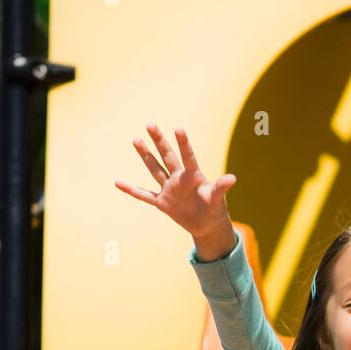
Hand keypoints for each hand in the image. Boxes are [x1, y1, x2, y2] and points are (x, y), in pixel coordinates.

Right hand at [114, 124, 235, 237]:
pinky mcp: (162, 203)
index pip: (187, 157)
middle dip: (159, 141)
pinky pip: (144, 195)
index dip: (184, 144)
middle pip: (167, 157)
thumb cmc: (214, 208)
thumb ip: (221, 188)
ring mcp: (169, 190)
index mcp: (193, 176)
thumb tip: (232, 178)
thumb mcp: (217, 199)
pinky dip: (132, 190)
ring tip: (136, 139)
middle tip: (150, 124)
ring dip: (145, 156)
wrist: (207, 224)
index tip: (178, 128)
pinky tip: (118, 182)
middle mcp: (179, 179)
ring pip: (154, 169)